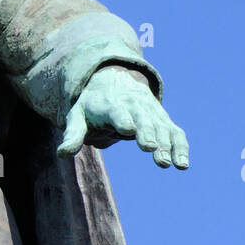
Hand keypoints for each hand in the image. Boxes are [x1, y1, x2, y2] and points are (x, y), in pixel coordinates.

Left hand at [57, 66, 188, 168]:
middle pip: (143, 119)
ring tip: (171, 164)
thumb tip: (62, 154)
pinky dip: (180, 146)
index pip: (118, 112)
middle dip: (148, 133)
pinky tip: (183, 164)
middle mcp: (135, 106)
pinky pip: (175, 132)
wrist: (114, 80)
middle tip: (150, 149)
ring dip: (167, 145)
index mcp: (112, 105)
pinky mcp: (162, 119)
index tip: (128, 130)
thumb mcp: (77, 116)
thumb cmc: (92, 104)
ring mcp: (151, 112)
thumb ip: (72, 135)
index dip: (122, 120)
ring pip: (162, 127)